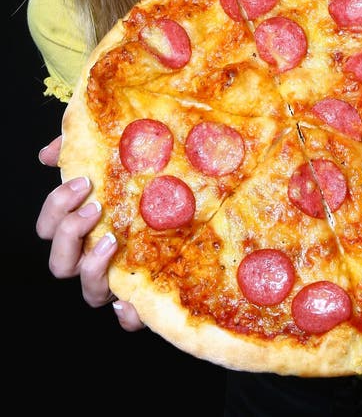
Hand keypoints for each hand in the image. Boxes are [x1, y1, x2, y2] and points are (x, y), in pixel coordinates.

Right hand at [37, 136, 143, 330]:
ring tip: (112, 239)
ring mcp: (116, 279)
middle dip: (70, 233)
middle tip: (96, 207)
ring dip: (93, 266)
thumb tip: (49, 152)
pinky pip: (127, 318)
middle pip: (59, 263)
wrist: (204, 211)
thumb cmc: (153, 184)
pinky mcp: (142, 296)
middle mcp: (95, 257)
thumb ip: (82, 152)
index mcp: (86, 229)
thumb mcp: (120, 160)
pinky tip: (130, 298)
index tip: (85, 182)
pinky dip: (125, 313)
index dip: (57, 208)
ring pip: (88, 290)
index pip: (50, 228)